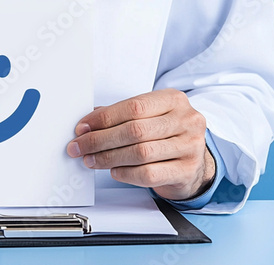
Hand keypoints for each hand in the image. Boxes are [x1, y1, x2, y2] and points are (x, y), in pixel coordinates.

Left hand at [66, 89, 214, 200]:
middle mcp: (186, 121)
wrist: (194, 162)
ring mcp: (190, 146)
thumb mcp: (148, 117)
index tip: (82, 128)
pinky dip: (126, 173)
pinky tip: (114, 171)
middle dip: (100, 140)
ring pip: (140, 153)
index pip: (133, 107)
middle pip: (134, 131)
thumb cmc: (165, 135)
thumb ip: (120, 115)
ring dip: (108, 158)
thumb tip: (87, 125)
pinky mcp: (187, 170)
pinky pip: (149, 174)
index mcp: (173, 100)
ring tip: (91, 160)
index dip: (103, 118)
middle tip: (80, 147)